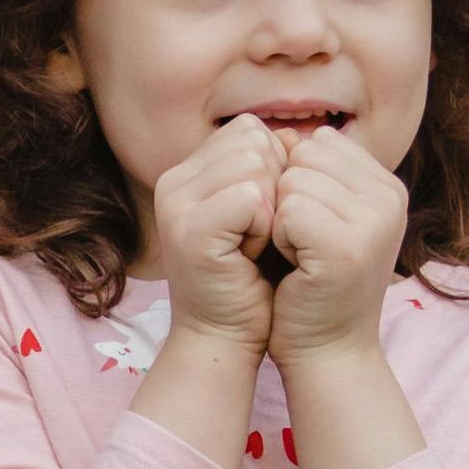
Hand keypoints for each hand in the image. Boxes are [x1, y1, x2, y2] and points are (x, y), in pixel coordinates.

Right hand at [137, 116, 290, 350]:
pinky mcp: (189, 230)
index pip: (247, 130)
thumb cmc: (252, 279)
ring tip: (257, 243)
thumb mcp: (262, 214)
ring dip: (272, 206)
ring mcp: (176, 204)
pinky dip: (265, 226)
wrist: (225, 338)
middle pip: (252, 139)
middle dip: (275, 184)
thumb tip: (294, 135)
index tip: (265, 217)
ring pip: (254, 162)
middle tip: (262, 233)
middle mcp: (174, 182)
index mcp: (188, 173)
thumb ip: (271, 171)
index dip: (274, 167)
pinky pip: (251, 196)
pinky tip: (253, 254)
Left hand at [260, 121, 406, 355]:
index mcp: (388, 186)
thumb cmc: (313, 282)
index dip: (298, 181)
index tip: (311, 225)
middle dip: (288, 196)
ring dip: (281, 219)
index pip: (320, 142)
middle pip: (305, 155)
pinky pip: (288, 210)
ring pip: (293, 181)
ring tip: (301, 255)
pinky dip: (278, 238)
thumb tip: (279, 132)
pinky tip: (296, 266)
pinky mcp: (347, 247)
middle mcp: (391, 199)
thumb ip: (311, 172)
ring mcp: (374, 223)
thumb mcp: (323, 216)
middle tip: (303, 243)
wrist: (327, 349)